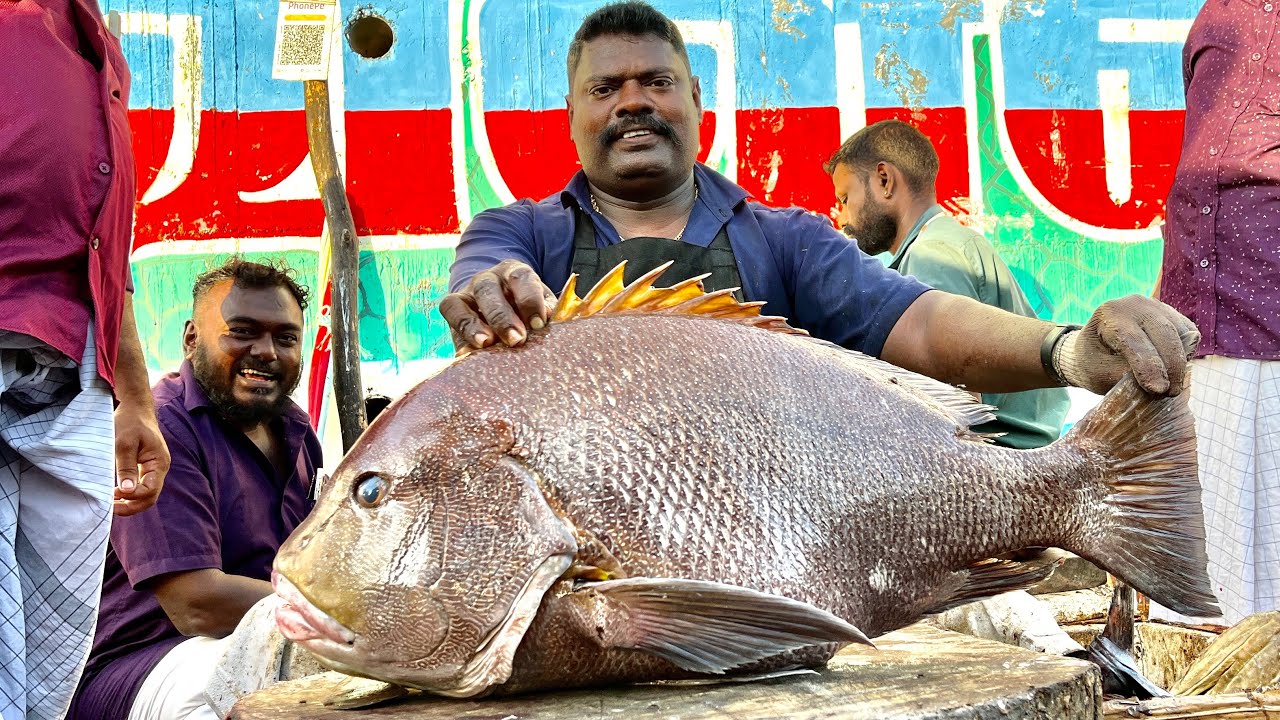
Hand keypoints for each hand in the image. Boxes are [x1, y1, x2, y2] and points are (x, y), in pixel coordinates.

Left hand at [112, 402, 168, 515]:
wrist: (135, 408)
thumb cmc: (130, 422)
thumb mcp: (124, 443)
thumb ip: (126, 467)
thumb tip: (127, 491)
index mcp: (159, 463)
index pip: (150, 490)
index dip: (132, 497)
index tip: (112, 495)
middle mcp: (159, 469)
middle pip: (150, 497)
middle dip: (131, 506)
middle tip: (110, 508)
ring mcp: (153, 469)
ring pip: (145, 494)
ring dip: (129, 502)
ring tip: (110, 503)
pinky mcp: (145, 467)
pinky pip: (140, 486)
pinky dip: (129, 494)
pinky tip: (115, 493)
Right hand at [438, 260, 557, 352]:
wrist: (503, 307)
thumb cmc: (527, 311)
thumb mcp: (540, 308)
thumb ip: (545, 314)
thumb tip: (543, 325)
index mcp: (515, 272)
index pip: (521, 278)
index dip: (530, 300)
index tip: (538, 325)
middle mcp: (488, 278)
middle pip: (488, 289)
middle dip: (502, 316)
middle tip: (516, 340)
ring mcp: (467, 291)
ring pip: (464, 301)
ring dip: (474, 325)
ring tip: (485, 343)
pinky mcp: (452, 305)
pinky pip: (450, 312)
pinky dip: (460, 331)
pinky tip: (468, 352)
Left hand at [1055, 295, 1199, 395]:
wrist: (1097, 347)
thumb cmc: (1095, 362)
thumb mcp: (1099, 373)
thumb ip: (1123, 375)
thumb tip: (1156, 381)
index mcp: (1109, 314)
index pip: (1133, 339)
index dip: (1148, 365)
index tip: (1158, 389)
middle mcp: (1135, 304)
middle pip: (1164, 333)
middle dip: (1172, 367)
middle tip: (1170, 393)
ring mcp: (1156, 306)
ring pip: (1182, 334)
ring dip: (1180, 362)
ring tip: (1170, 385)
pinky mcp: (1173, 314)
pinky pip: (1190, 335)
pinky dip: (1185, 354)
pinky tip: (1171, 368)